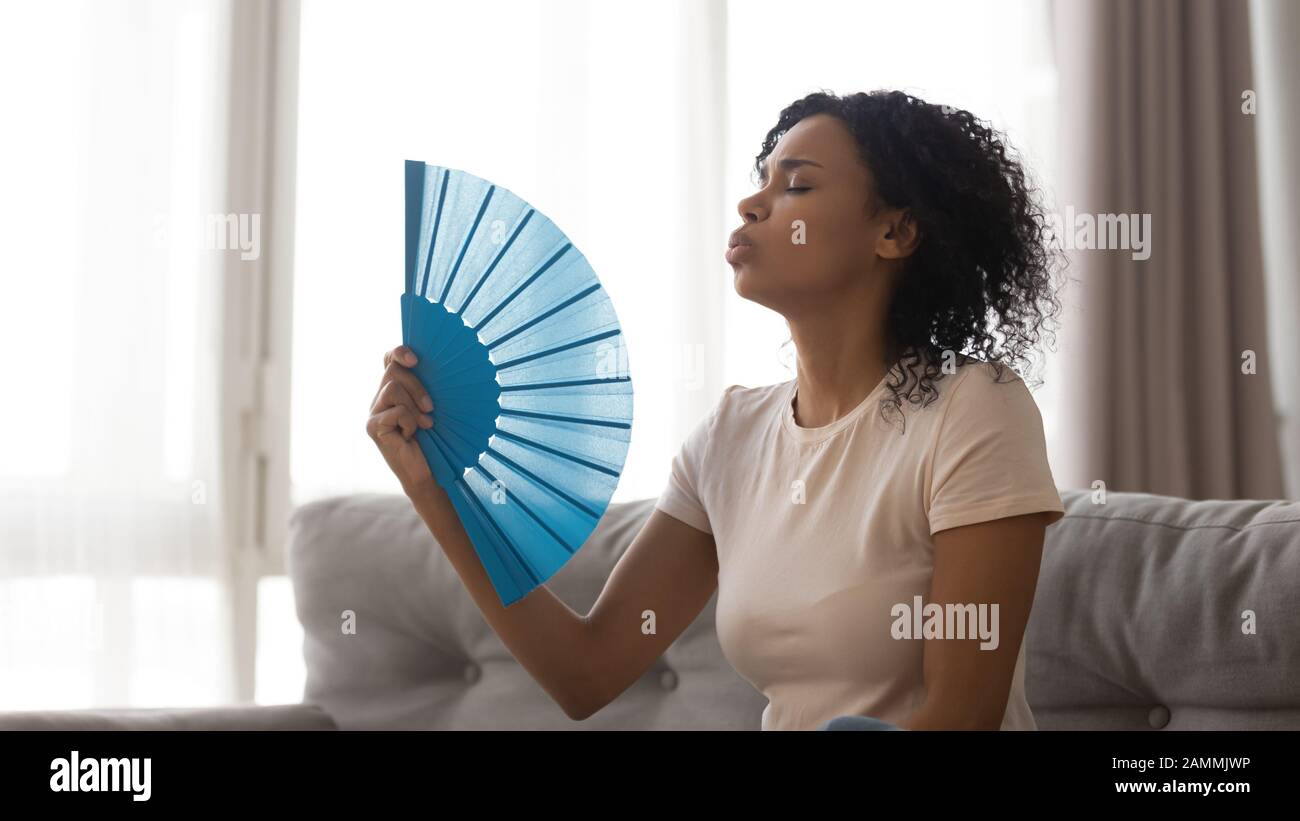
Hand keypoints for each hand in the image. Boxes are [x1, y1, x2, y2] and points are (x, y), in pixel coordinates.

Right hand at [366, 344, 435, 490]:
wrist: (428, 471)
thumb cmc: (434, 438)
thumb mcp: (432, 407)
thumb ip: (427, 386)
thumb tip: (433, 365)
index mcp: (394, 389)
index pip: (389, 359)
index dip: (399, 352)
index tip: (416, 360)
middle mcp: (380, 398)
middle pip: (393, 371)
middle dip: (417, 386)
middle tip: (431, 407)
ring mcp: (374, 412)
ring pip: (392, 388)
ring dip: (414, 405)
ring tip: (424, 423)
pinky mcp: (373, 427)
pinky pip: (395, 411)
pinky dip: (409, 422)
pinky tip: (411, 435)